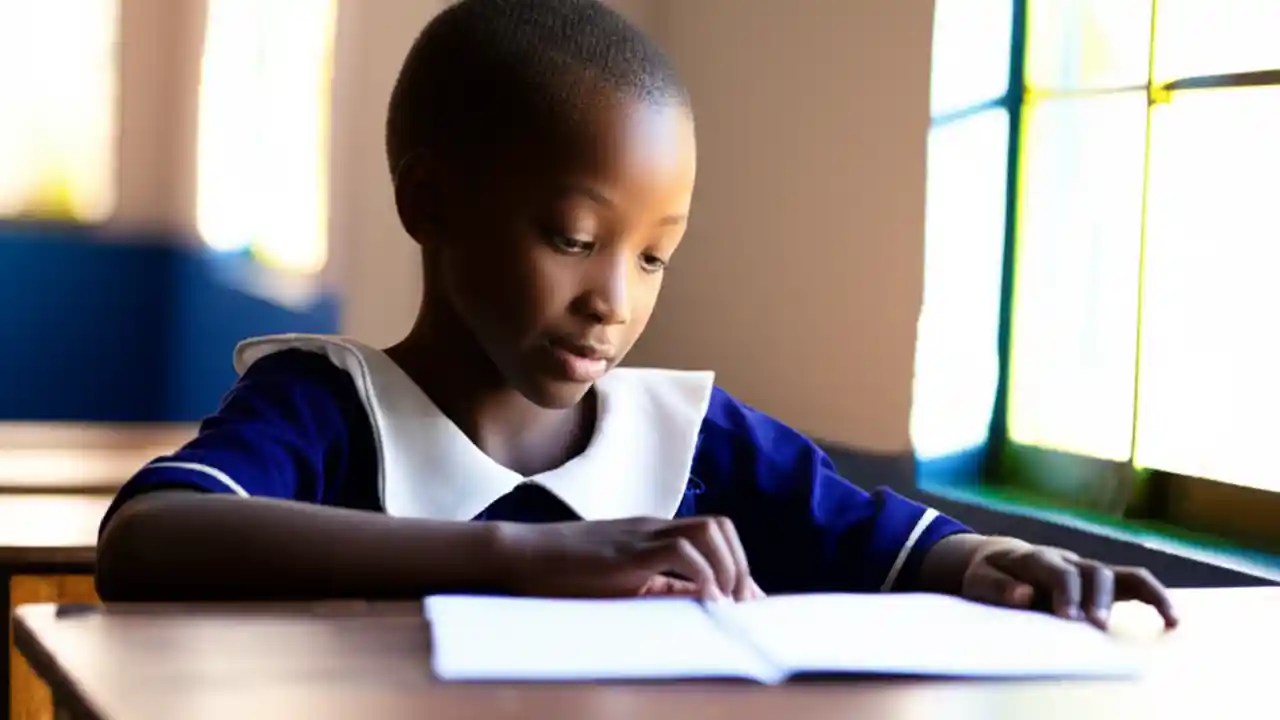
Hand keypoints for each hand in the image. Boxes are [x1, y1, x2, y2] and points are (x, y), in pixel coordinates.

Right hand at [493, 516, 765, 601]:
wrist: (522, 555)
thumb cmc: (564, 574)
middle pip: (720, 526)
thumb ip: (658, 589)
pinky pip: (681, 551)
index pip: (713, 538)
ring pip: (710, 529)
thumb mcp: (621, 585)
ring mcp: (642, 535)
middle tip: (740, 605)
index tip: (747, 603)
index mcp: (655, 535)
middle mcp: (655, 528)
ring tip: (724, 601)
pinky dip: (701, 574)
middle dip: (740, 565)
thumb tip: (700, 605)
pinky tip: (702, 600)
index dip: (738, 569)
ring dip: (727, 566)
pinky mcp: (628, 551)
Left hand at [961, 539, 1177, 628]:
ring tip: (1167, 619)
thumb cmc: (988, 575)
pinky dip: (1156, 597)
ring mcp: (1086, 569)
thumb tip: (1024, 595)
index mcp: (1035, 558)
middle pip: (1093, 572)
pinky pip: (1134, 584)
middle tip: (1095, 626)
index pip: (1058, 570)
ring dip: (1143, 596)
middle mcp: (1067, 560)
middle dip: (1098, 599)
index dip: (1066, 592)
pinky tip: (1173, 620)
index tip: (1068, 619)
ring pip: (1121, 574)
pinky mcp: (1100, 582)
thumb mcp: (978, 581)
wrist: (998, 561)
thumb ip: (996, 588)